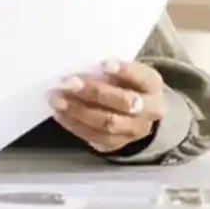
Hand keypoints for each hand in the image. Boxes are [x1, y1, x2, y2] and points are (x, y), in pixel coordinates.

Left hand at [49, 60, 164, 153]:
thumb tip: (81, 67)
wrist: (141, 112)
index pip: (142, 77)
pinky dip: (74, 125)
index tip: (104, 64)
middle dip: (95, 93)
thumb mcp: (127, 71)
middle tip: (69, 83)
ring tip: (57, 99)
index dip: (124, 71)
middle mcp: (149, 110)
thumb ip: (111, 69)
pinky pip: (95, 137)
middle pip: (124, 103)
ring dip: (78, 111)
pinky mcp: (118, 144)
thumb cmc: (126, 83)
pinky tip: (60, 113)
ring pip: (107, 123)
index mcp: (152, 85)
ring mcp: (134, 131)